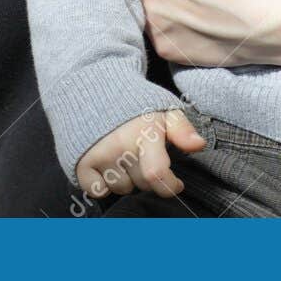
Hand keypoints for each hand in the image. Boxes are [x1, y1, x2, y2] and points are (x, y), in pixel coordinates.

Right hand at [75, 109, 206, 199]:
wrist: (93, 90)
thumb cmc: (134, 105)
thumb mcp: (164, 110)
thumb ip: (182, 129)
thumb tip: (198, 145)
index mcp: (143, 132)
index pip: (156, 174)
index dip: (169, 186)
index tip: (176, 183)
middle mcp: (119, 145)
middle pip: (142, 184)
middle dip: (149, 177)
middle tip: (145, 158)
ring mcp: (98, 155)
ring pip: (122, 189)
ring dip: (128, 180)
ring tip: (125, 157)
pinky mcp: (81, 163)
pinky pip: (98, 191)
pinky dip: (104, 185)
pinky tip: (108, 166)